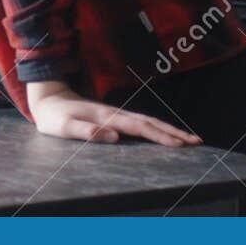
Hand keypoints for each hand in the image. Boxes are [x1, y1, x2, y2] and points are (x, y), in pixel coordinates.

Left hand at [25, 80, 201, 146]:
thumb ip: (85, 131)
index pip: (138, 128)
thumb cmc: (53, 117)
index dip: (159, 136)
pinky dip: (158, 128)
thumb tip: (114, 136)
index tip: (179, 144)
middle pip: (150, 123)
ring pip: (148, 121)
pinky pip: (142, 123)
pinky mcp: (115, 117)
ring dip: (169, 130)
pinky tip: (166, 134)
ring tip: (190, 139)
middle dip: (174, 132)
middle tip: (197, 142)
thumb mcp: (62, 127)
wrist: (47, 99)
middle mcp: (115, 114)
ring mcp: (116, 114)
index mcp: (106, 117)